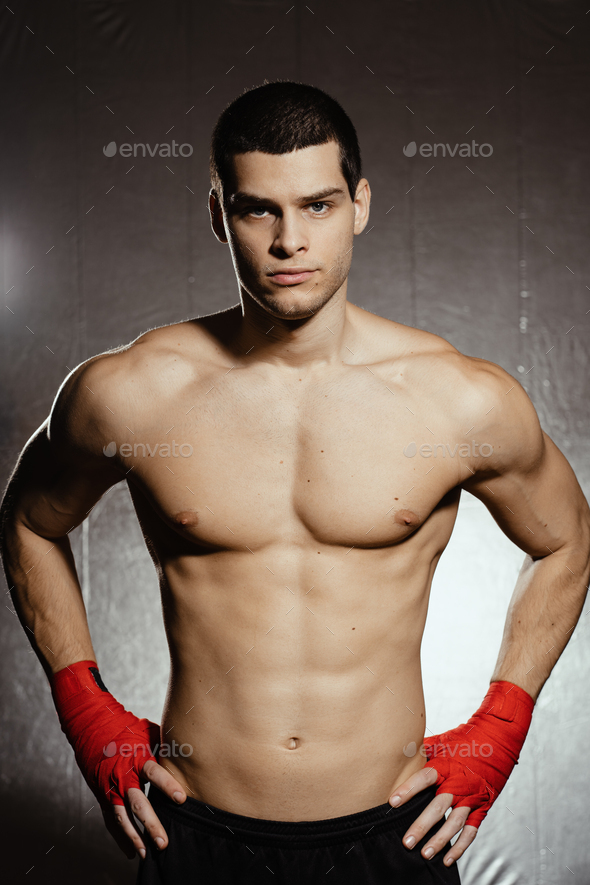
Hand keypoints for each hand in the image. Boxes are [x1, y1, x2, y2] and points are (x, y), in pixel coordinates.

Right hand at [49, 661, 189, 859]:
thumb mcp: (147, 731)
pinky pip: (112, 820)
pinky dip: (122, 837)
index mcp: (137, 757)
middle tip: (164, 842)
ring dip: (135, 837)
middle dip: (151, 824)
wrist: (91, 726)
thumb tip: (190, 750)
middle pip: (138, 803)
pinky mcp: (103, 796)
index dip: (167, 785)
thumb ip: (165, 745)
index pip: (154, 773)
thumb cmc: (126, 727)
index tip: (181, 799)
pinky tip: (131, 852)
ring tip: (148, 853)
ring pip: (123, 817)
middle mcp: (123, 776)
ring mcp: (111, 788)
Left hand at [388, 680, 533, 866]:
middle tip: (407, 841)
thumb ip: (421, 749)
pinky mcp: (482, 807)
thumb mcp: (441, 741)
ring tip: (425, 853)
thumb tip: (398, 748)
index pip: (424, 778)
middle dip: (422, 825)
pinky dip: (461, 846)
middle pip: (438, 807)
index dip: (408, 790)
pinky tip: (448, 858)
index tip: (392, 802)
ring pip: (455, 823)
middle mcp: (458, 783)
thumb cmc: (465, 740)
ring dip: (440, 840)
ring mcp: (471, 797)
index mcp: (446, 765)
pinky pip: (471, 830)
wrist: (497, 740)